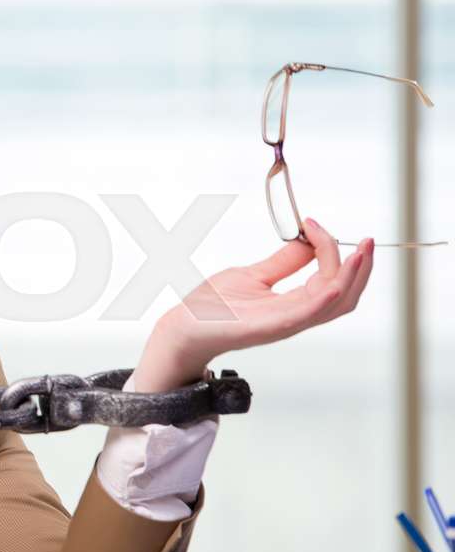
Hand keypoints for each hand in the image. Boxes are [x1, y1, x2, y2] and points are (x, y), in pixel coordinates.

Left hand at [145, 218, 373, 380]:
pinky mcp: (272, 327)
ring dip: (353, 277)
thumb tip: (308, 242)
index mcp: (294, 304)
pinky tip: (337, 281)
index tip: (313, 224)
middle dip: (362, 268)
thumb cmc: (213, 305)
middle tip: (368, 241)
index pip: (331, 278)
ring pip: (336, 304)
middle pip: (346, 294)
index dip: (332, 251)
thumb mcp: (253, 275)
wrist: (183, 326)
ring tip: (362, 252)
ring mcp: (286, 322)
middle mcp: (296, 315)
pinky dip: (327, 297)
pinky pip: (309, 313)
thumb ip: (283, 262)